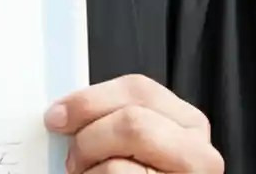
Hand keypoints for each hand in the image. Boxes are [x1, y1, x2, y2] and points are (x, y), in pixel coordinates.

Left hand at [43, 74, 222, 173]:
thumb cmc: (133, 172)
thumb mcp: (127, 143)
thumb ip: (109, 121)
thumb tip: (62, 114)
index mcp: (185, 124)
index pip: (138, 90)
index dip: (89, 100)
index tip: (57, 116)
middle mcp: (198, 153)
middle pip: (131, 123)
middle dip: (88, 139)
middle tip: (73, 158)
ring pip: (120, 164)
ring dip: (90, 171)